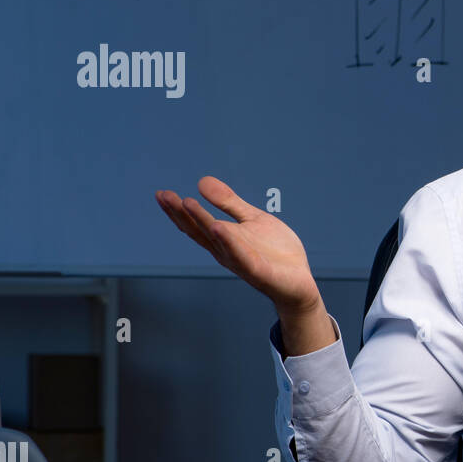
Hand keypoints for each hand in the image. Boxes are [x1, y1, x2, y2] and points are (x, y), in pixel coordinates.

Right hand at [155, 176, 320, 313]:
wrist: (300, 280)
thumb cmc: (275, 251)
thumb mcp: (252, 219)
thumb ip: (229, 203)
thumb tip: (201, 181)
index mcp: (223, 239)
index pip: (196, 224)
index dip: (178, 210)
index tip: (162, 194)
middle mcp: (226, 252)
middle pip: (199, 231)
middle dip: (181, 214)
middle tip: (164, 196)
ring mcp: (241, 262)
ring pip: (217, 241)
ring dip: (201, 223)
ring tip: (187, 203)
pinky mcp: (259, 271)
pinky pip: (242, 256)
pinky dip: (230, 242)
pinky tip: (219, 227)